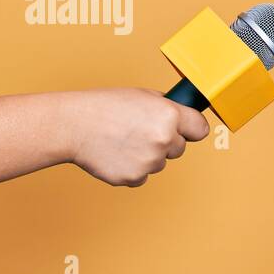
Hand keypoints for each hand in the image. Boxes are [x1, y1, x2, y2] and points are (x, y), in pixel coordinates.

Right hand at [62, 88, 209, 186]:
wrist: (73, 126)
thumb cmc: (104, 107)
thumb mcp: (142, 96)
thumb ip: (166, 108)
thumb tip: (183, 117)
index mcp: (170, 116)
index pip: (200, 129)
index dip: (191, 129)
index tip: (186, 130)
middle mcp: (164, 140)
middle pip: (180, 148)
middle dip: (165, 142)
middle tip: (140, 131)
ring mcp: (150, 161)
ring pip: (160, 163)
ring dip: (147, 155)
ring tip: (123, 141)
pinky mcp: (134, 177)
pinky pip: (142, 176)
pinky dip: (132, 168)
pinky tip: (116, 154)